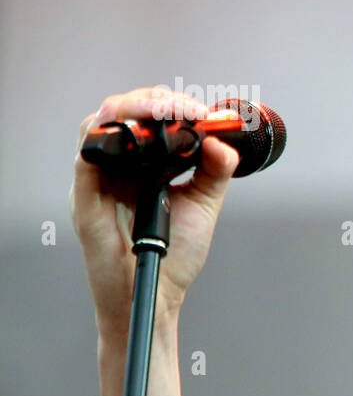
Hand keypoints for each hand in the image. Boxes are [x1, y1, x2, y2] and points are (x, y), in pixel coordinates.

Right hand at [70, 86, 241, 331]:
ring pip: (98, 125)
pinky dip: (104, 141)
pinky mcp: (84, 200)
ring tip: (165, 114)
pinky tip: (131, 137)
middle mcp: (118, 166)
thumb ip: (214, 172)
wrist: (157, 293)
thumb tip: (223, 140)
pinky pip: (84, 161)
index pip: (148, 116)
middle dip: (155, 101)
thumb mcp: (203, 205)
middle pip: (121, 111)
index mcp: (143, 163)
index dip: (173, 105)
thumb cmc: (173, 253)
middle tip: (187, 110)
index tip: (206, 113)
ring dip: (131, 111)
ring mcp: (99, 181)